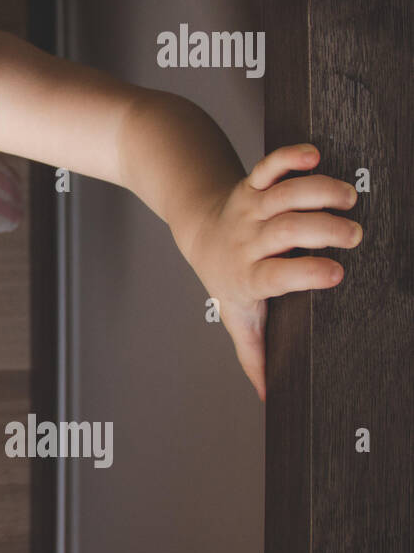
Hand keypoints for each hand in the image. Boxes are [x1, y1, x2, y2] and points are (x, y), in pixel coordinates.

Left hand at [182, 143, 361, 401]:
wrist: (199, 230)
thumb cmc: (228, 277)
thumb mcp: (239, 317)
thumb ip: (255, 356)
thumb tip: (270, 398)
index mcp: (250, 274)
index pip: (276, 275)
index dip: (304, 272)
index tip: (335, 273)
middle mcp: (250, 238)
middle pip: (286, 229)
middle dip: (321, 229)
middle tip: (353, 234)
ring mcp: (252, 207)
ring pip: (283, 194)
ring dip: (317, 191)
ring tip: (349, 197)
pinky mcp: (254, 181)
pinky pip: (270, 165)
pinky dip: (290, 156)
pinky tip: (314, 154)